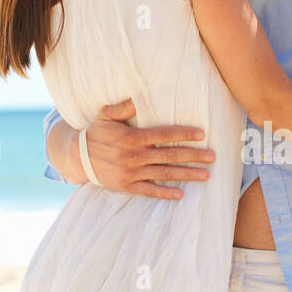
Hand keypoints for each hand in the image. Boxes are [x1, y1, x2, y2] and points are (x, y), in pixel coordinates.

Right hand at [83, 99, 215, 198]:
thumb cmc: (96, 133)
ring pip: (164, 174)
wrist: (79, 158)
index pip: (164, 135)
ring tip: (205, 175)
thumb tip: (137, 98)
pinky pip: (149, 191)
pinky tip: (181, 194)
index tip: (202, 134)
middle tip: (213, 157)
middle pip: (170, 155)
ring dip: (186, 174)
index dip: (184, 134)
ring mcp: (132, 173)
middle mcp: (135, 156)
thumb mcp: (105, 115)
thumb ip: (122, 107)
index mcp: (133, 137)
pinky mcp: (127, 186)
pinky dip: (165, 193)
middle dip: (194, 156)